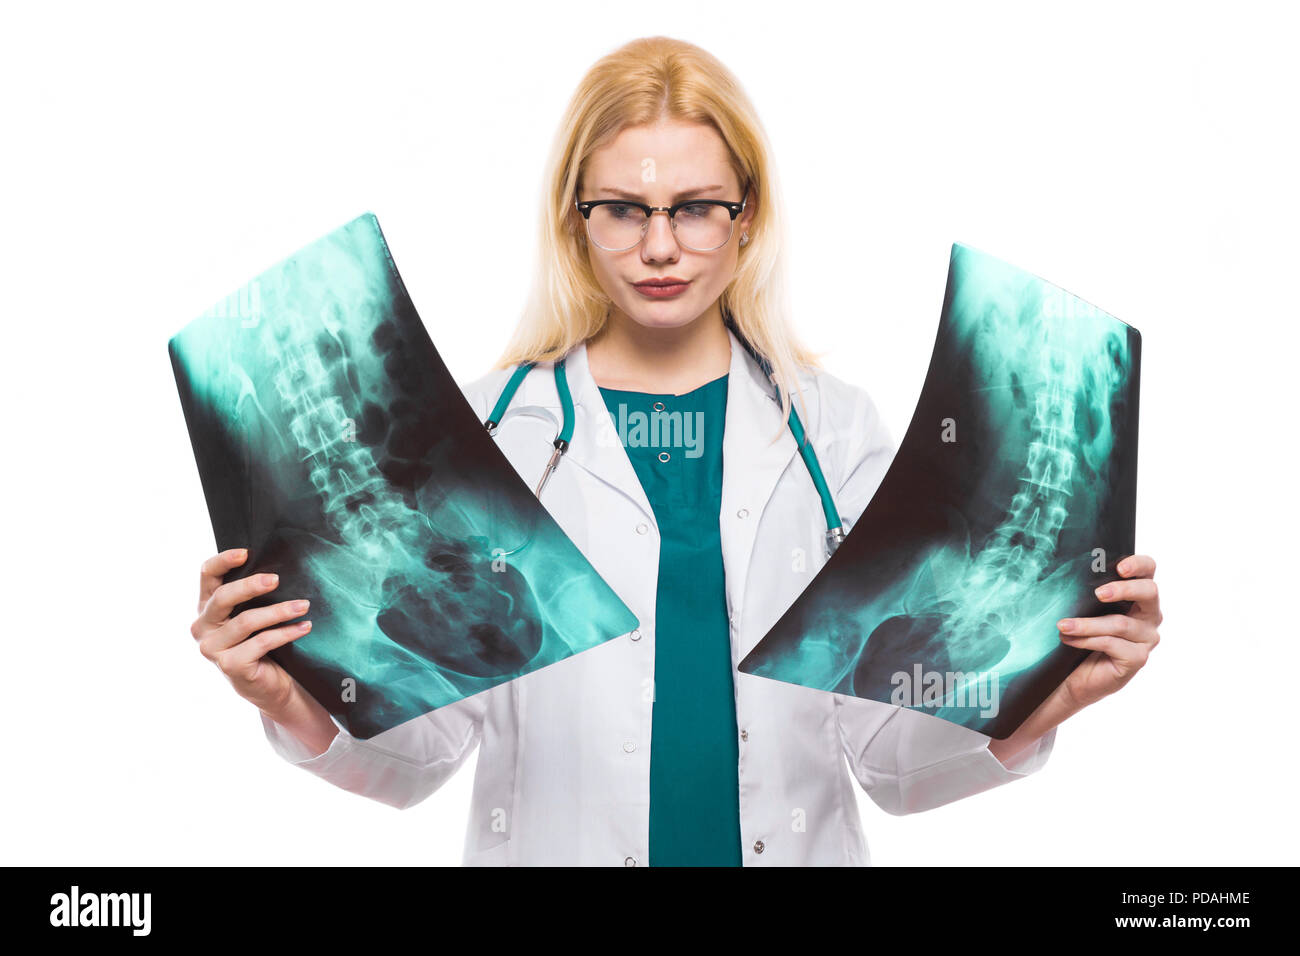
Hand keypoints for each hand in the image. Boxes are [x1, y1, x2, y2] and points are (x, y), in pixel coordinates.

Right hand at [190, 548, 314, 714]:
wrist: (268, 684)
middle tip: (277, 579)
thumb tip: (278, 566)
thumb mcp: (254, 613)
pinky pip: (261, 642)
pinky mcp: (229, 666)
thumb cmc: (262, 641)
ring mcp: (212, 649)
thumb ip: (254, 594)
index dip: (223, 561)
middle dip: (251, 586)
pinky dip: (286, 633)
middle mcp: (203, 627)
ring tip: (304, 605)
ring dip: (279, 611)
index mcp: (207, 607)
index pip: (207, 576)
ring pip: (246, 621)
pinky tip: (304, 627)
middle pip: (223, 597)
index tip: (245, 552)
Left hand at [1055, 554, 1161, 710]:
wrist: (1075, 676)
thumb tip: (1069, 572)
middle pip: (1149, 592)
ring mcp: (1147, 638)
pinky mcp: (1138, 658)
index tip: (1120, 567)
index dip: (1139, 564)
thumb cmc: (1081, 636)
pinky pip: (1112, 643)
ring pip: (1120, 623)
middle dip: (1123, 589)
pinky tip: (1068, 640)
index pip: (1149, 570)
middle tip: (1098, 593)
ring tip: (1063, 625)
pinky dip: (1087, 640)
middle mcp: (1149, 615)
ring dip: (1087, 624)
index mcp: (1139, 595)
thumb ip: (1089, 592)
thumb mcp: (1085, 609)